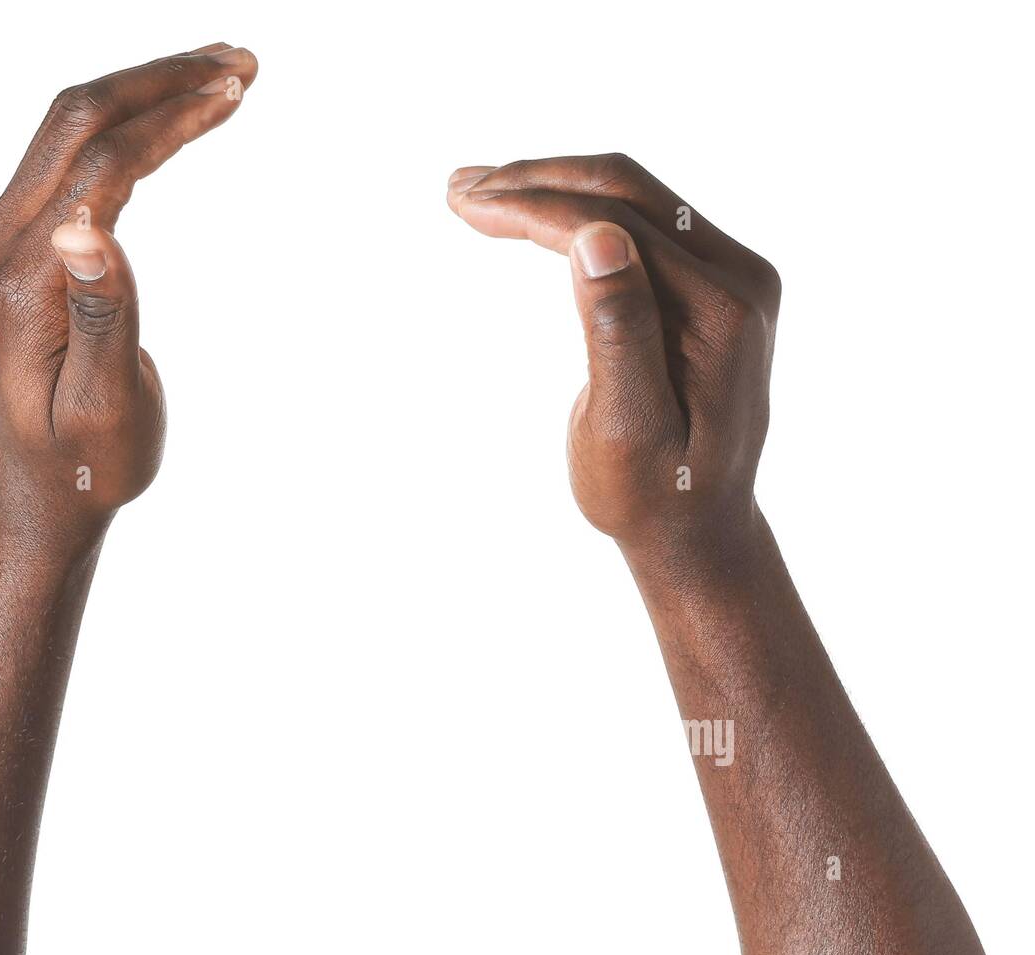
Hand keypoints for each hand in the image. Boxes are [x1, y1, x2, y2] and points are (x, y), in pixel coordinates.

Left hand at [0, 43, 257, 535]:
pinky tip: (173, 123)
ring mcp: (6, 241)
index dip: (171, 120)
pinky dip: (131, 131)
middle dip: (159, 78)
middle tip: (240, 62)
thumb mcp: (102, 411)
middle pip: (76, 120)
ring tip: (222, 78)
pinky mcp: (24, 248)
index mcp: (24, 281)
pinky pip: (75, 163)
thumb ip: (101, 320)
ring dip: (147, 93)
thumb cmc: (84, 466)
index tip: (238, 92)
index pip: (100, 165)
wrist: (37, 494)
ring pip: (74, 131)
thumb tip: (87, 229)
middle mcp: (1, 244)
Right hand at [448, 155, 780, 565]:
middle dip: (536, 181)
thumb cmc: (651, 496)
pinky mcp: (711, 286)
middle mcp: (739, 278)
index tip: (462, 204)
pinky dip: (578, 214)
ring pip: (630, 199)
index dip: (532, 206)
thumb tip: (597, 235)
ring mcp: (730, 277)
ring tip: (477, 194)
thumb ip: (618, 330)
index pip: (613, 223)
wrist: (698, 531)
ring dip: (552, 189)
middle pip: (626, 190)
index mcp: (720, 311)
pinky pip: (640, 226)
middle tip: (457, 189)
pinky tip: (533, 218)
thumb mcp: (626, 429)